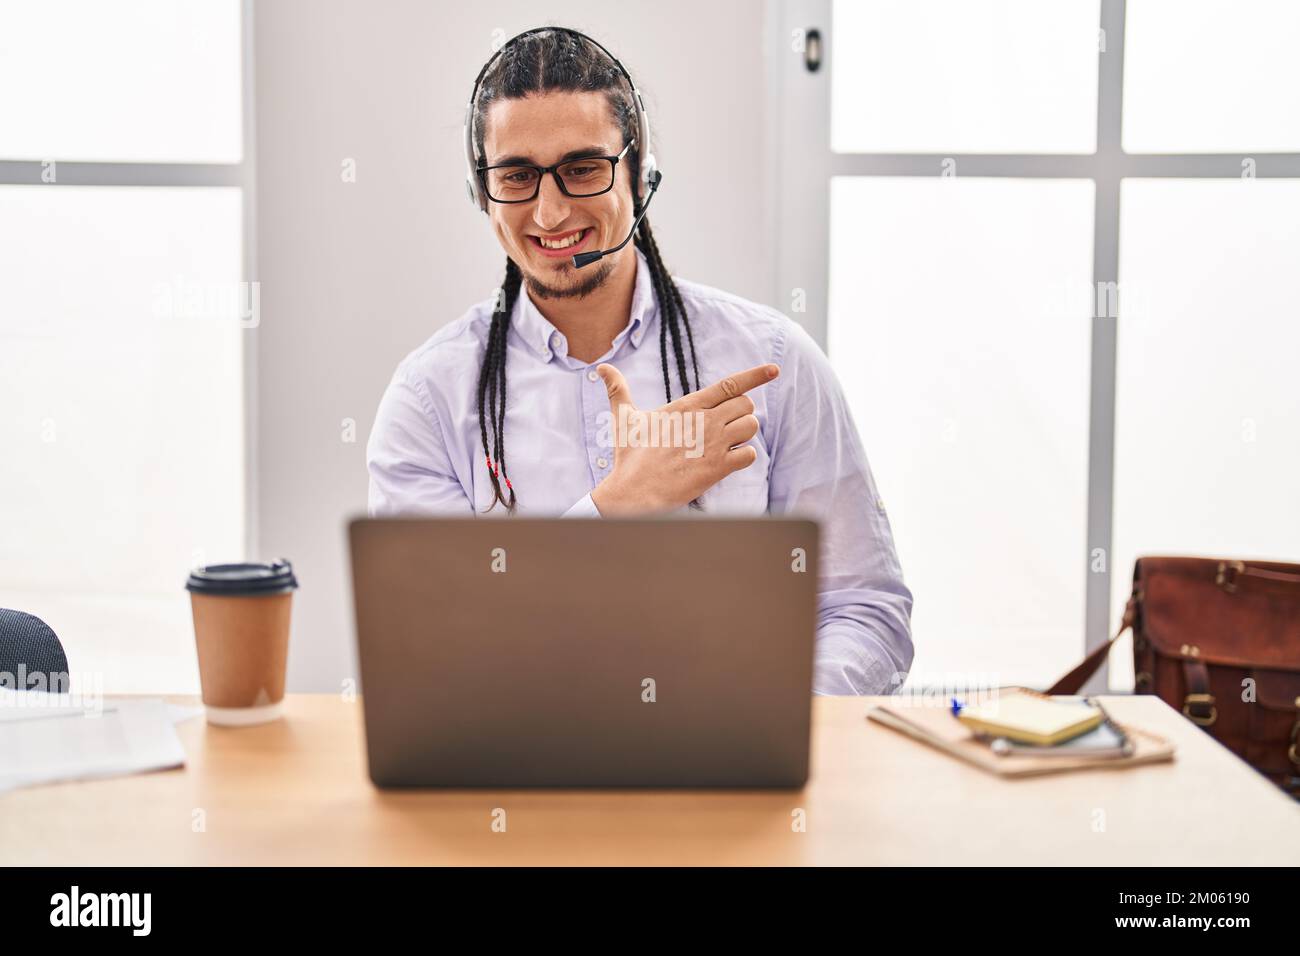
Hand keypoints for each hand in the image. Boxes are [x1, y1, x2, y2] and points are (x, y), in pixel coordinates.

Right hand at [590, 362, 779, 514]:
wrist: (633, 492)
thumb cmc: (630, 456)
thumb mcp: (624, 418)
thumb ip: (618, 390)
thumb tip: (602, 368)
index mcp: (687, 406)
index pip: (730, 384)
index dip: (755, 375)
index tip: (774, 370)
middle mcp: (705, 421)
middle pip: (746, 405)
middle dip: (741, 414)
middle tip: (725, 426)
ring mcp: (713, 445)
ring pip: (751, 427)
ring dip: (744, 435)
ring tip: (726, 443)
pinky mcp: (718, 468)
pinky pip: (749, 455)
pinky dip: (744, 458)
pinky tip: (728, 462)